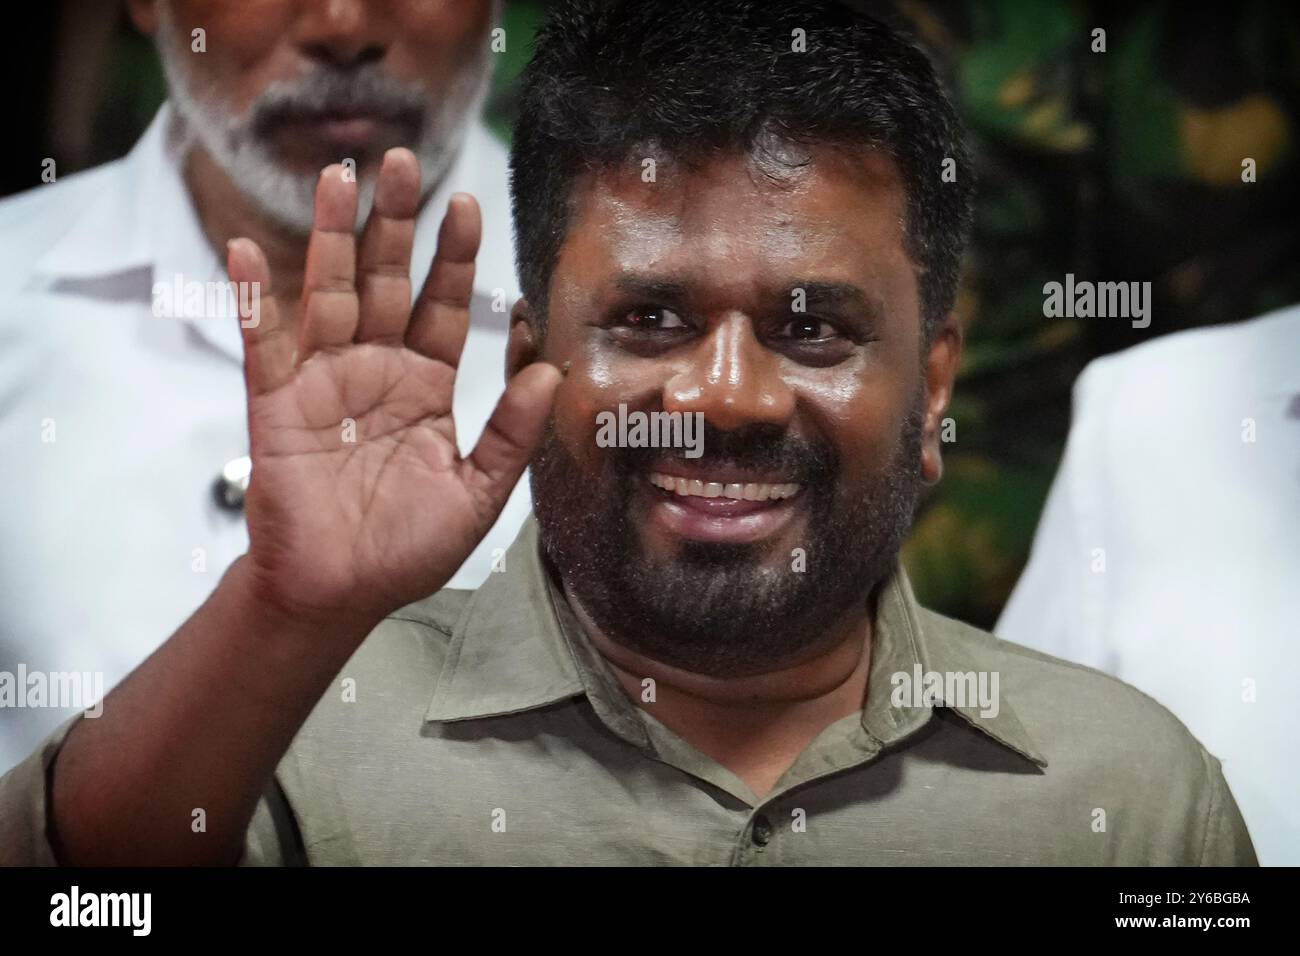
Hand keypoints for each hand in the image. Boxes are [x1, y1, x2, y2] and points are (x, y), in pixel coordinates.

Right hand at [225, 149, 559, 630]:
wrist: (339, 594)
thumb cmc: (407, 549)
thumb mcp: (478, 492)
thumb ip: (513, 432)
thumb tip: (552, 370)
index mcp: (426, 388)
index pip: (445, 308)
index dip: (457, 259)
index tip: (471, 205)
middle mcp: (376, 371)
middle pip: (387, 281)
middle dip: (397, 223)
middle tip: (405, 160)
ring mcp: (323, 380)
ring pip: (329, 292)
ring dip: (334, 235)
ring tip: (343, 176)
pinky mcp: (275, 402)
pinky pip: (263, 340)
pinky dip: (252, 296)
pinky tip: (248, 248)